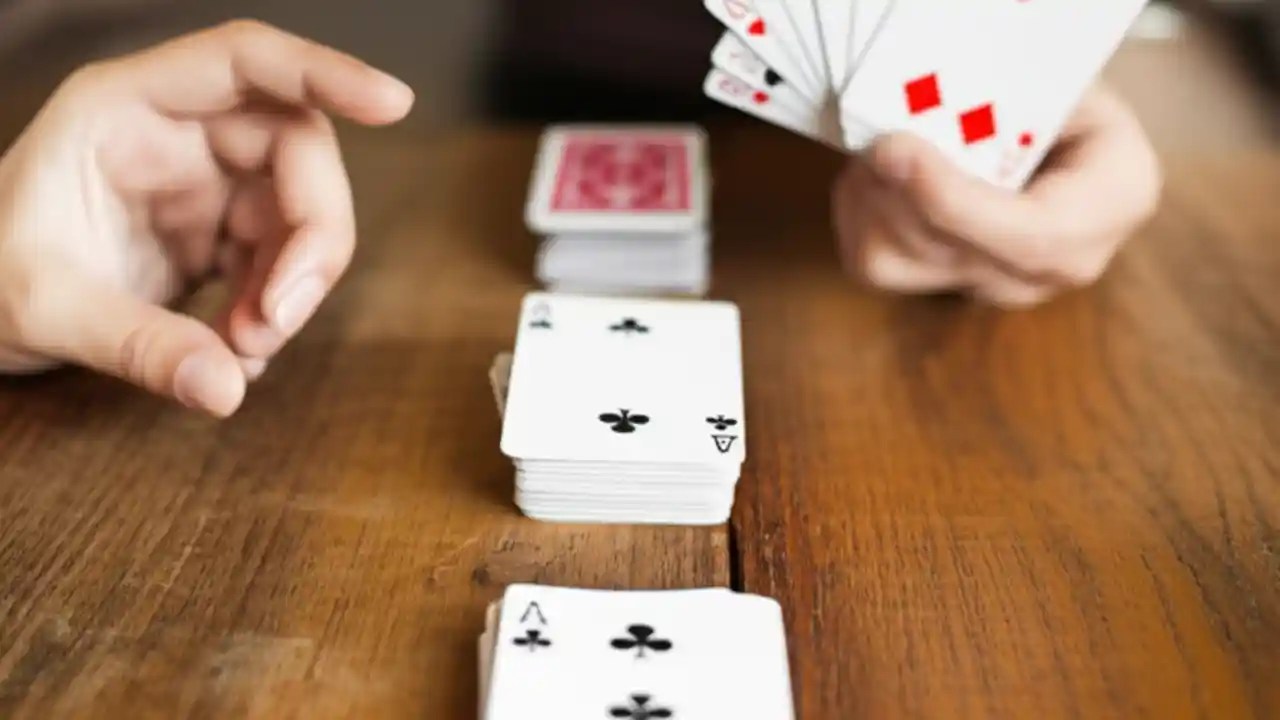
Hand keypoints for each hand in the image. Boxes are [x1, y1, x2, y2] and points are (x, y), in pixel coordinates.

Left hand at [0, 20, 413, 415]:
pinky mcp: (216, 228)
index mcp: (126, 108)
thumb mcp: (45, 308)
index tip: (392, 105)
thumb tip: (226, 389)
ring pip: (300, 211)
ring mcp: (202, 180)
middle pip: (296, 152)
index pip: (245, 62)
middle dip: (312, 237)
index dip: (324, 73)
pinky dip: (275, 307)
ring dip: (296, 285)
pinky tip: (237, 352)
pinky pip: (280, 256)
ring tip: (246, 350)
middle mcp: (178, 132)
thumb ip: (138, 345)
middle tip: (279, 321)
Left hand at [832, 84, 1160, 307]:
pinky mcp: (950, 288)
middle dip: (898, 194)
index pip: (1032, 234)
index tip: (899, 153)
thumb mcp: (1059, 79)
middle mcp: (1063, 263)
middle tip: (875, 139)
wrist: (1057, 127)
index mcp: (1116, 200)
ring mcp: (1004, 285)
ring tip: (875, 151)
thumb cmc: (1062, 95)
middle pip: (956, 254)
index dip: (955, 202)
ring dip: (873, 203)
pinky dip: (860, 219)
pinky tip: (873, 181)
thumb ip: (1010, 101)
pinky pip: (878, 269)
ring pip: (904, 266)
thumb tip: (935, 114)